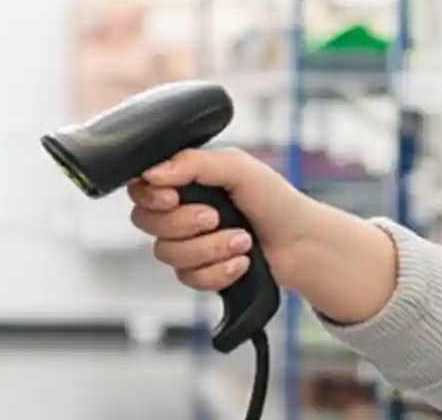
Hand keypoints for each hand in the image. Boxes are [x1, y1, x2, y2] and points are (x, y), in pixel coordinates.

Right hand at [127, 148, 314, 292]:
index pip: (140, 188)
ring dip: (209, 248)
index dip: (151, 196)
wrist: (301, 243)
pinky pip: (188, 278)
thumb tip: (152, 173)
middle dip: (184, 223)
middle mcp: (179, 211)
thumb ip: (193, 163)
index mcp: (184, 181)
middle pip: (146, 222)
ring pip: (167, 254)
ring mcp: (187, 244)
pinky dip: (218, 272)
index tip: (174, 197)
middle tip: (216, 217)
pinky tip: (240, 263)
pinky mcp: (198, 272)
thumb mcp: (237, 167)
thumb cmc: (274, 200)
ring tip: (242, 240)